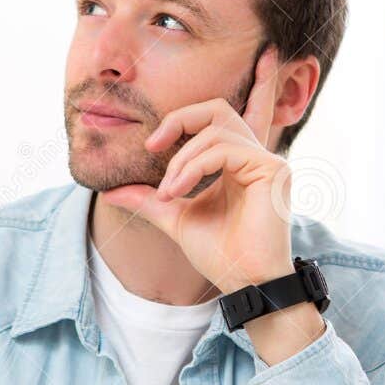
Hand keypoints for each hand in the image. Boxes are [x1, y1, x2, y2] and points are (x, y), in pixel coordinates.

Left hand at [104, 48, 293, 293]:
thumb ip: (150, 200)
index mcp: (239, 163)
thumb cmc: (220, 254)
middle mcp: (256, 156)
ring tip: (168, 192)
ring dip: (182, 160)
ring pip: (215, 130)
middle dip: (179, 120)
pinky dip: (193, 166)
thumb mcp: (176, 218)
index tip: (154, 143)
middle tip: (152, 147)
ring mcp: (268, 161)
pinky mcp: (272, 170)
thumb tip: (112, 191)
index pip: (230, 116)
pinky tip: (179, 191)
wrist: (244, 283)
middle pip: (217, 108)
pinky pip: (223, 149)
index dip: (204, 102)